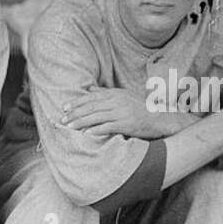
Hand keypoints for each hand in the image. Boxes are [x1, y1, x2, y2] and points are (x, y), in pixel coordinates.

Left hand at [63, 88, 185, 138]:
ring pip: (97, 117)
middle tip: (62, 119)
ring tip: (69, 127)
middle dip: (75, 114)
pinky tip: (86, 134)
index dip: (77, 103)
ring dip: (81, 123)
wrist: (161, 118)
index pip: (92, 97)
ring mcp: (123, 112)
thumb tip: (89, 89)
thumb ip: (106, 93)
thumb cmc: (141, 108)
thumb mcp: (123, 96)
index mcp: (116, 94)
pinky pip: (108, 127)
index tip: (64, 108)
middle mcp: (118, 101)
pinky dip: (96, 130)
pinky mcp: (128, 123)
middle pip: (92, 107)